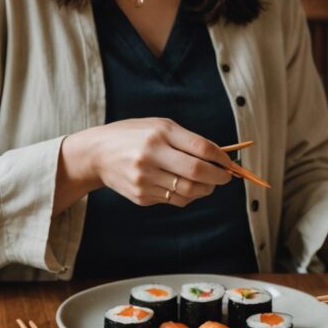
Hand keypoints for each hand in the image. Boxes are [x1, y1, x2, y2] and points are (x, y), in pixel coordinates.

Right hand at [66, 118, 234, 207]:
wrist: (97, 154)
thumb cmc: (134, 135)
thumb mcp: (159, 126)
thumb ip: (188, 140)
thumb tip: (220, 158)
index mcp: (159, 134)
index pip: (201, 148)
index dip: (221, 158)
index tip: (230, 163)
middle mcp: (151, 156)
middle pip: (197, 173)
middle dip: (218, 177)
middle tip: (225, 177)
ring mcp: (145, 179)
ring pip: (189, 191)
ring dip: (205, 189)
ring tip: (207, 183)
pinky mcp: (141, 196)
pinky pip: (175, 200)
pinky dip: (187, 196)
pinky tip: (184, 187)